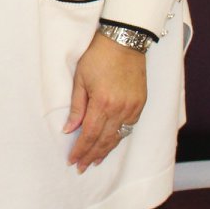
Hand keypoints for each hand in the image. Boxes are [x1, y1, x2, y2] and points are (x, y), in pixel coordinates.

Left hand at [63, 33, 146, 172]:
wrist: (124, 42)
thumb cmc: (98, 56)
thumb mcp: (80, 79)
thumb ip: (76, 106)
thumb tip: (69, 129)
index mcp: (103, 103)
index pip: (89, 135)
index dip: (81, 150)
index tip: (73, 161)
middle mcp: (120, 109)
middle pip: (104, 140)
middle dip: (91, 155)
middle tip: (81, 167)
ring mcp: (133, 108)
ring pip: (118, 137)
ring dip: (105, 150)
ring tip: (94, 161)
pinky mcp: (140, 104)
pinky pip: (128, 127)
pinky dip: (118, 138)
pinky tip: (111, 143)